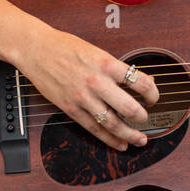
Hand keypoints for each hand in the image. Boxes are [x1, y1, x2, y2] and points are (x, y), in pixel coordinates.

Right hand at [14, 21, 159, 150]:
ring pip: (113, 123)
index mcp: (106, 63)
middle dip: (143, 117)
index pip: (140, 82)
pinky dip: (109, 139)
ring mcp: (83, 97)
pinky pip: (93, 128)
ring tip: (140, 139)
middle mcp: (96, 82)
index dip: (153, 94)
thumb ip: (118, 68)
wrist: (36, 49)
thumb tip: (143, 80)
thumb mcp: (97, 51)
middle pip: (129, 108)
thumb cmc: (66, 47)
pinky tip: (120, 143)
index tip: (154, 98)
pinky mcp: (70, 109)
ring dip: (130, 134)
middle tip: (147, 119)